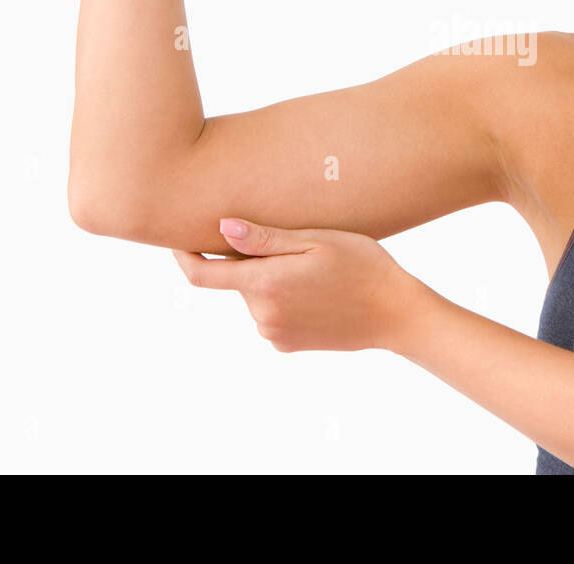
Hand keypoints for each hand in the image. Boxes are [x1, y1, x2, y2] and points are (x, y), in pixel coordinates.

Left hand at [172, 218, 423, 352]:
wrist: (396, 314)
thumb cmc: (362, 266)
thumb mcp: (317, 240)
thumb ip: (265, 238)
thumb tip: (221, 227)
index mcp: (265, 284)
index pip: (202, 275)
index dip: (183, 255)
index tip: (178, 238)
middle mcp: (262, 314)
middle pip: (236, 280)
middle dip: (251, 261)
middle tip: (294, 244)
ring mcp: (274, 334)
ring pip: (255, 297)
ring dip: (270, 280)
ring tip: (313, 269)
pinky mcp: (287, 346)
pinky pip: (271, 316)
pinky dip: (283, 301)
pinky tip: (316, 292)